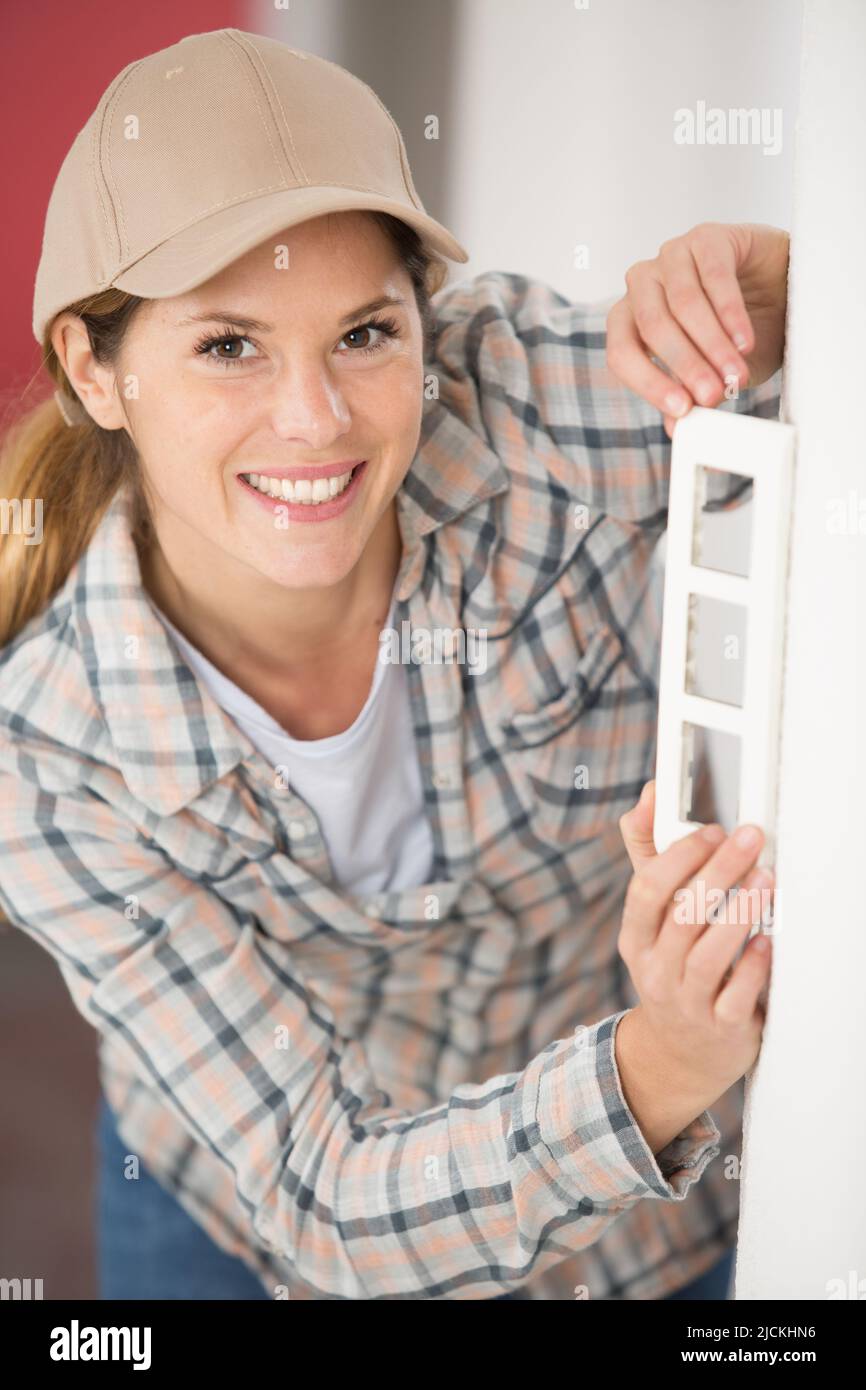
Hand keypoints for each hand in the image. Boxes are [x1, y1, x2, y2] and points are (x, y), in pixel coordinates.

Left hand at [606, 222, 789, 436]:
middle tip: (713, 395)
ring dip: (711, 344)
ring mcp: (672, 256)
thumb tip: (676, 429)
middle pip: (653, 328)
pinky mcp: (707, 238)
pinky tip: (745, 341)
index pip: (621, 352)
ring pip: (683, 303)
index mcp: (631, 318)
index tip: (681, 410)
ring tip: (737, 374)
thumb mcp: (715, 374)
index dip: (648, 384)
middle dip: (685, 366)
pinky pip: (714, 276)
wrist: (782, 293)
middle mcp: (644, 284)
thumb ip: (692, 395)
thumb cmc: (740, 334)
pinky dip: (730, 314)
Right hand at [616, 780, 773, 1111]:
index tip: (711, 830)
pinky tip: (766, 942)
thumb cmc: (670, 968)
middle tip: (750, 840)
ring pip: (706, 955)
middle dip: (717, 872)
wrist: (680, 1052)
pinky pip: (735, 996)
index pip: (647, 891)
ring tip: (765, 882)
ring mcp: (686, 1001)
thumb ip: (650, 854)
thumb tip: (650, 796)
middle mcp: (655, 969)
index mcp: (636, 937)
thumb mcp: (651, 919)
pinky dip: (750, 968)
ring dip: (737, 915)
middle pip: (682, 916)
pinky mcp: (719, 1027)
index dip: (678, 857)